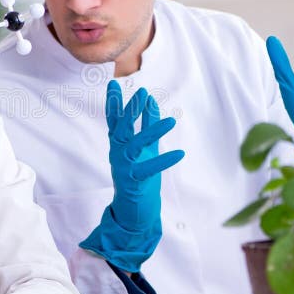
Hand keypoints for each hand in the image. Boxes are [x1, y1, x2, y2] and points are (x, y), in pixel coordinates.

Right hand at [79, 81, 184, 272]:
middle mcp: (117, 153)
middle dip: (130, 111)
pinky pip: (149, 169)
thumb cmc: (139, 175)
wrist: (133, 210)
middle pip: (121, 128)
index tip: (113, 83)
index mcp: (119, 144)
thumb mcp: (145, 146)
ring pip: (134, 146)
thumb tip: (149, 99)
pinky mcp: (134, 181)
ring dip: (151, 132)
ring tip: (171, 122)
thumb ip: (146, 123)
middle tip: (141, 94)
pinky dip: (164, 161)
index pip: (114, 119)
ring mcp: (124, 167)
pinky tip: (180, 154)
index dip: (113, 102)